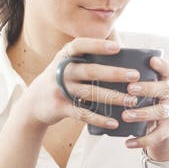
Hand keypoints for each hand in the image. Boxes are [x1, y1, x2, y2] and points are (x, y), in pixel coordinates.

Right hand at [17, 38, 138, 128]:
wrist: (34, 103)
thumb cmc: (61, 78)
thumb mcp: (67, 64)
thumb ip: (87, 57)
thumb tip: (121, 47)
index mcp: (65, 56)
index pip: (80, 45)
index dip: (98, 45)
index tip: (117, 47)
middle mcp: (61, 71)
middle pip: (90, 71)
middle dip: (114, 73)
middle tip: (134, 76)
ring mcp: (59, 89)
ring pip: (90, 93)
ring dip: (112, 97)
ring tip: (131, 101)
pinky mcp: (60, 108)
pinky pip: (82, 114)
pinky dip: (99, 119)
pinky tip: (114, 122)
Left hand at [122, 56, 168, 160]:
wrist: (155, 133)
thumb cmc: (137, 105)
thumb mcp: (134, 92)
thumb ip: (121, 81)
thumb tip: (94, 68)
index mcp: (159, 82)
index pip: (167, 70)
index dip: (162, 65)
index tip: (151, 61)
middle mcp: (166, 96)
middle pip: (164, 88)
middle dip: (147, 88)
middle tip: (130, 89)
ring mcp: (167, 113)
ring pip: (161, 111)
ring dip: (143, 113)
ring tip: (125, 116)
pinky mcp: (166, 130)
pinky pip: (156, 135)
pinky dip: (142, 140)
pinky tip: (128, 143)